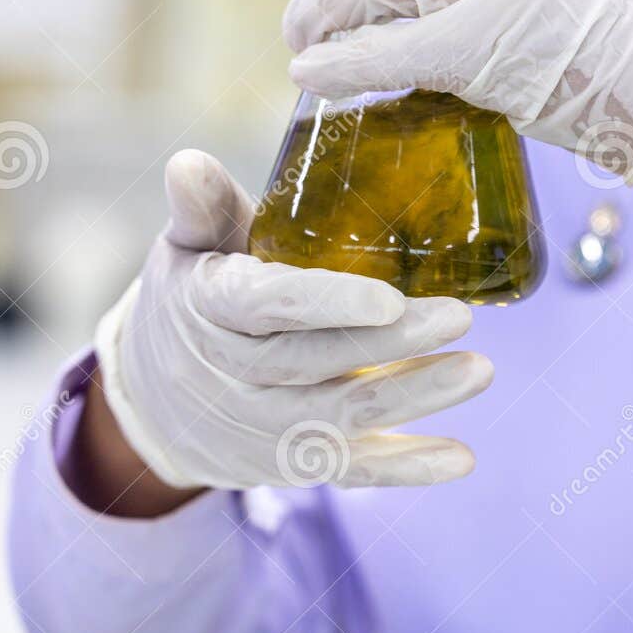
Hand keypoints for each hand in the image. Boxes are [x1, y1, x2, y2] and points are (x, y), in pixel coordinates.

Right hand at [89, 150, 491, 496]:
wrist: (154, 403)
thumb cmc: (192, 301)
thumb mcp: (186, 249)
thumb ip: (203, 208)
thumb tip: (189, 162)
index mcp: (209, 310)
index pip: (266, 307)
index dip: (327, 304)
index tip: (388, 296)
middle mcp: (231, 378)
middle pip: (313, 363)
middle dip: (391, 343)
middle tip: (459, 317)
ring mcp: (261, 428)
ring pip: (340, 417)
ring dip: (412, 398)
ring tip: (478, 370)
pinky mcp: (290, 463)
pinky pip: (350, 470)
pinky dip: (406, 468)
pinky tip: (461, 459)